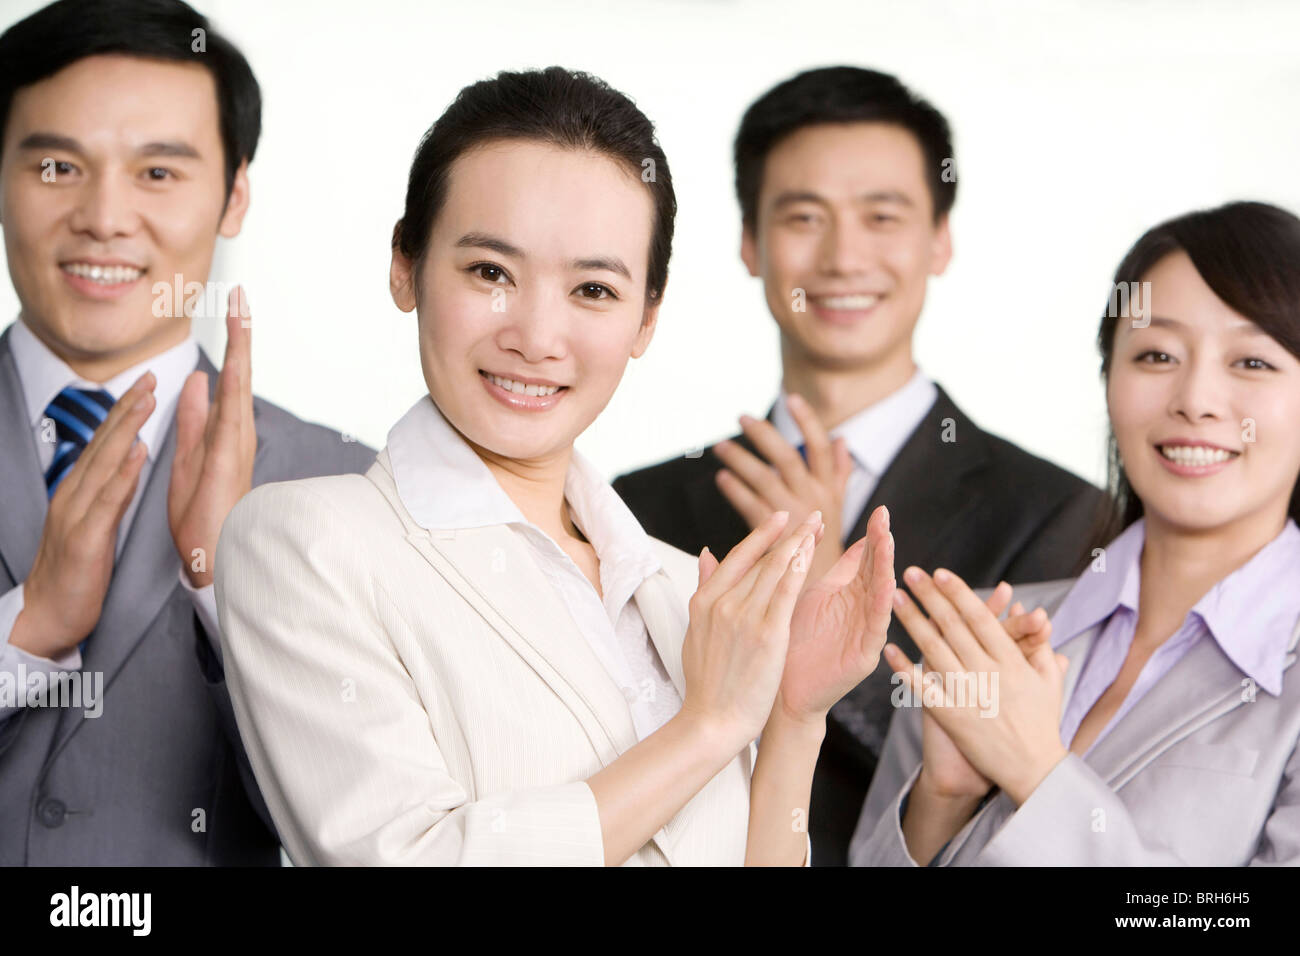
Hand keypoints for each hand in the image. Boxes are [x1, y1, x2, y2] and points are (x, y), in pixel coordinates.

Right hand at [12, 373, 156, 657]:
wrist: (49, 616)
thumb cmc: (78, 573)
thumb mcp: (98, 524)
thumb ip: (113, 492)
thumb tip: (132, 461)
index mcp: (79, 491)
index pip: (104, 443)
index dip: (125, 412)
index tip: (147, 384)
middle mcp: (74, 494)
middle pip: (104, 443)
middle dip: (128, 407)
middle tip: (152, 375)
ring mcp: (76, 514)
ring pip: (105, 462)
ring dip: (127, 428)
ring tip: (149, 399)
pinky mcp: (85, 537)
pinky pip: (108, 499)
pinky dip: (125, 472)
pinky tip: (140, 451)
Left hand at [168, 287, 256, 587]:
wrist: (209, 552)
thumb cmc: (201, 512)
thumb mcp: (187, 454)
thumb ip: (193, 417)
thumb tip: (196, 381)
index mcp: (226, 430)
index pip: (229, 378)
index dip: (230, 342)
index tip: (231, 309)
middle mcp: (237, 431)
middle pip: (241, 372)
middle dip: (241, 333)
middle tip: (241, 294)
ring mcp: (236, 442)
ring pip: (240, 384)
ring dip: (241, 348)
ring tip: (242, 312)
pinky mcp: (229, 457)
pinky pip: (232, 414)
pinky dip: (235, 385)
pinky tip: (233, 361)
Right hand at [678, 509, 824, 750]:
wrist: (711, 721)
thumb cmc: (707, 684)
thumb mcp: (696, 630)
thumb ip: (704, 589)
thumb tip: (706, 554)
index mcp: (704, 601)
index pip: (737, 558)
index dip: (761, 536)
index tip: (780, 519)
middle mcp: (722, 602)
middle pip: (760, 559)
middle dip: (788, 534)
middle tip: (809, 515)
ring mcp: (743, 616)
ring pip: (775, 568)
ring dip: (798, 543)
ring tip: (816, 525)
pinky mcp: (766, 633)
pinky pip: (786, 592)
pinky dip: (798, 568)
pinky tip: (812, 552)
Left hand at [712, 391, 851, 585]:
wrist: (816, 596)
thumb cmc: (823, 548)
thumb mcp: (837, 508)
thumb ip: (839, 474)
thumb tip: (841, 440)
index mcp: (829, 491)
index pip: (821, 449)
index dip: (808, 422)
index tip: (791, 399)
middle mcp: (814, 501)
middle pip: (788, 458)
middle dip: (765, 435)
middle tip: (742, 418)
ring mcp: (794, 518)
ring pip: (765, 478)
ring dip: (741, 459)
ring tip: (722, 447)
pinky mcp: (773, 536)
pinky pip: (750, 504)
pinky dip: (735, 489)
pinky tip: (723, 479)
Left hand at [773, 504, 894, 723]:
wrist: (781, 692)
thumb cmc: (789, 643)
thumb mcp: (804, 596)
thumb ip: (817, 568)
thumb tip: (820, 529)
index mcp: (846, 594)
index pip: (864, 558)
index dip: (872, 535)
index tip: (879, 510)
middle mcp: (860, 610)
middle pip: (876, 570)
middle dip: (882, 544)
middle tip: (886, 518)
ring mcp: (864, 632)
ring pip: (881, 594)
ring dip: (886, 568)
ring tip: (889, 542)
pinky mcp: (864, 655)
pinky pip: (877, 626)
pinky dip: (882, 605)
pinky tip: (886, 586)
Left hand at [885, 566, 1069, 805]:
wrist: (1034, 770)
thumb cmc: (1042, 723)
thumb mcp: (1049, 681)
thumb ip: (1040, 644)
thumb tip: (1032, 610)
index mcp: (1013, 661)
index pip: (980, 618)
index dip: (958, 593)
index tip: (940, 573)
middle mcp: (989, 673)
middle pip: (953, 626)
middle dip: (930, 597)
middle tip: (910, 573)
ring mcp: (969, 695)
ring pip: (934, 650)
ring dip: (912, 622)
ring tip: (895, 599)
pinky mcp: (952, 717)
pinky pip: (923, 688)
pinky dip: (905, 668)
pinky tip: (888, 649)